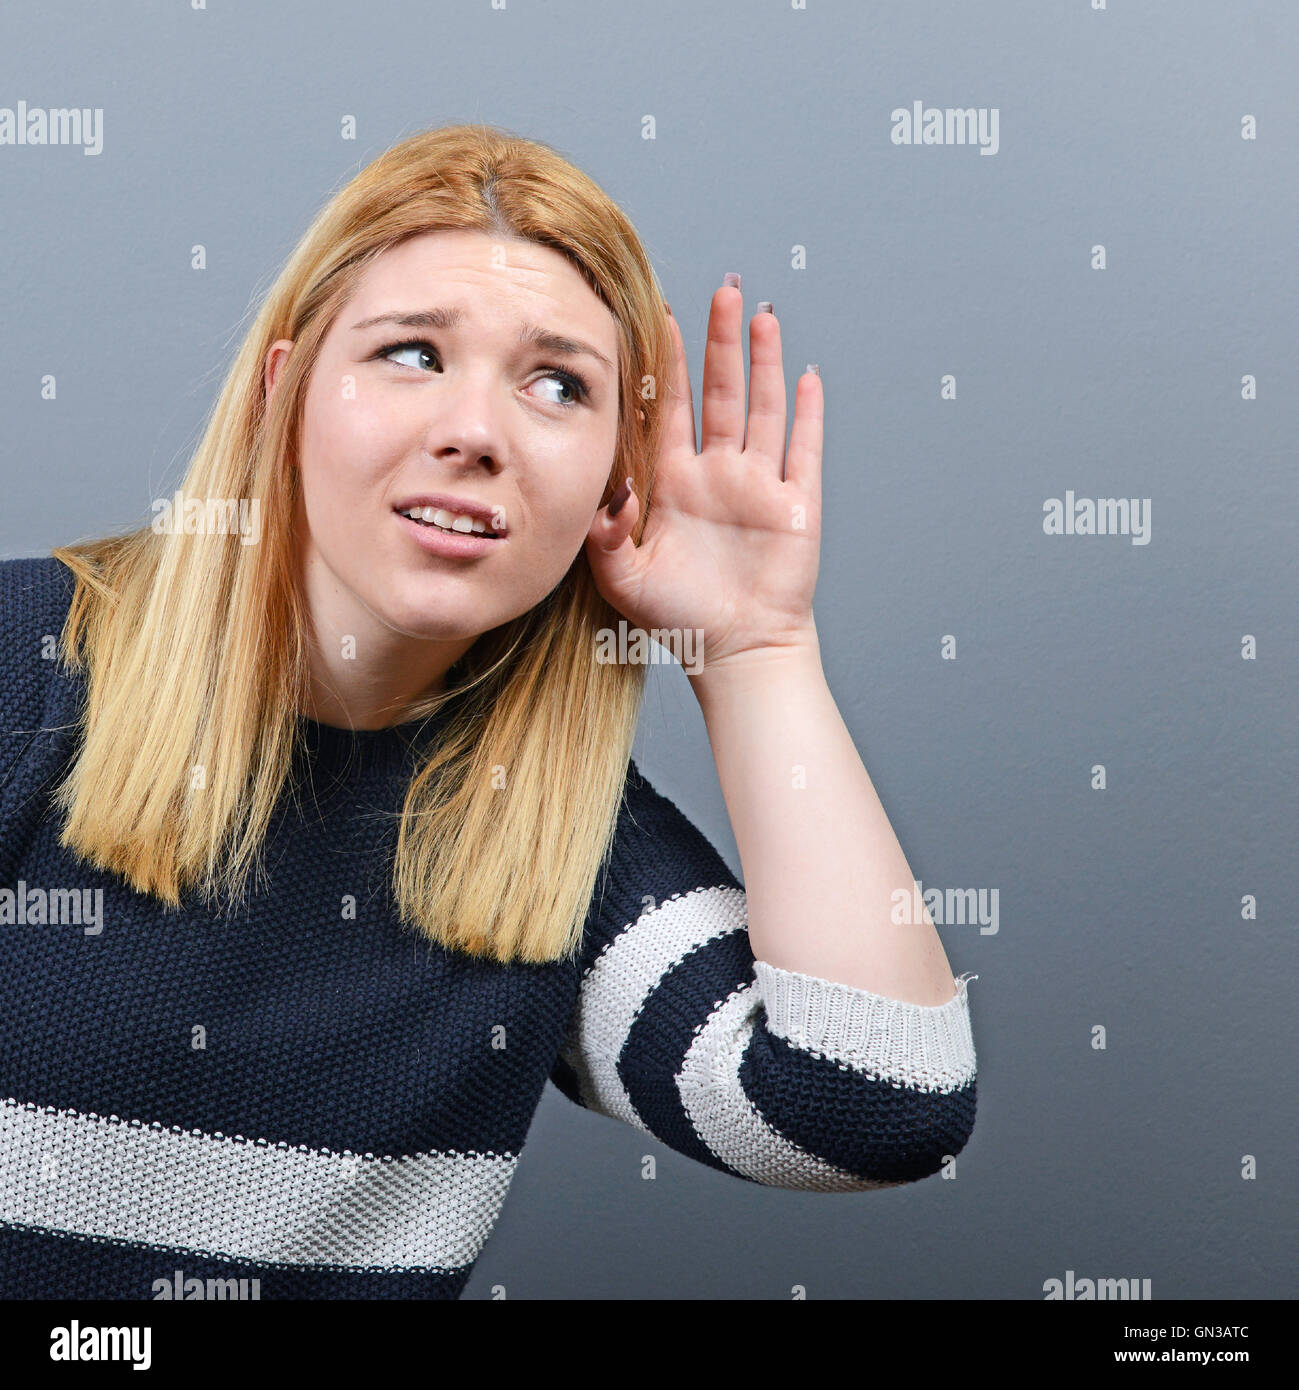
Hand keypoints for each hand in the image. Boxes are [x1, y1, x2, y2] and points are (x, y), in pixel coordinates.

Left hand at [584, 279, 823, 675]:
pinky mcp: (795, 503)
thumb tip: (609, 489)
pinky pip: (804, 448)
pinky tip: (807, 376)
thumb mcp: (622, 576)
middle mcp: (716, 474)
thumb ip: (605, 532)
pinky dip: (808, 413)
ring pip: (762, 407)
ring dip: (763, 362)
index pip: (670, 410)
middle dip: (719, 342)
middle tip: (719, 291)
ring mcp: (759, 484)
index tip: (659, 318)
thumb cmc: (678, 619)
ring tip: (760, 316)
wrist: (735, 652)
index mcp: (673, 484)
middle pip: (719, 392)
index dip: (668, 365)